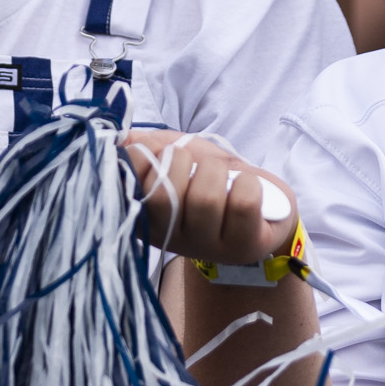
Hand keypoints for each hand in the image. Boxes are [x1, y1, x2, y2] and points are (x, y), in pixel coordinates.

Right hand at [122, 130, 295, 265]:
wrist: (265, 204)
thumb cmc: (213, 178)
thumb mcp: (175, 154)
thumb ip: (144, 145)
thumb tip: (118, 138)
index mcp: (144, 215)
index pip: (126, 186)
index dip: (145, 157)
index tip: (163, 152)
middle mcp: (170, 237)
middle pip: (162, 197)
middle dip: (181, 162)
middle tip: (196, 162)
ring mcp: (207, 247)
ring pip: (204, 200)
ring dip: (216, 171)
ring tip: (223, 174)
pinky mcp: (243, 247)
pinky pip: (243, 204)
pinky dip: (248, 182)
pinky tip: (247, 186)